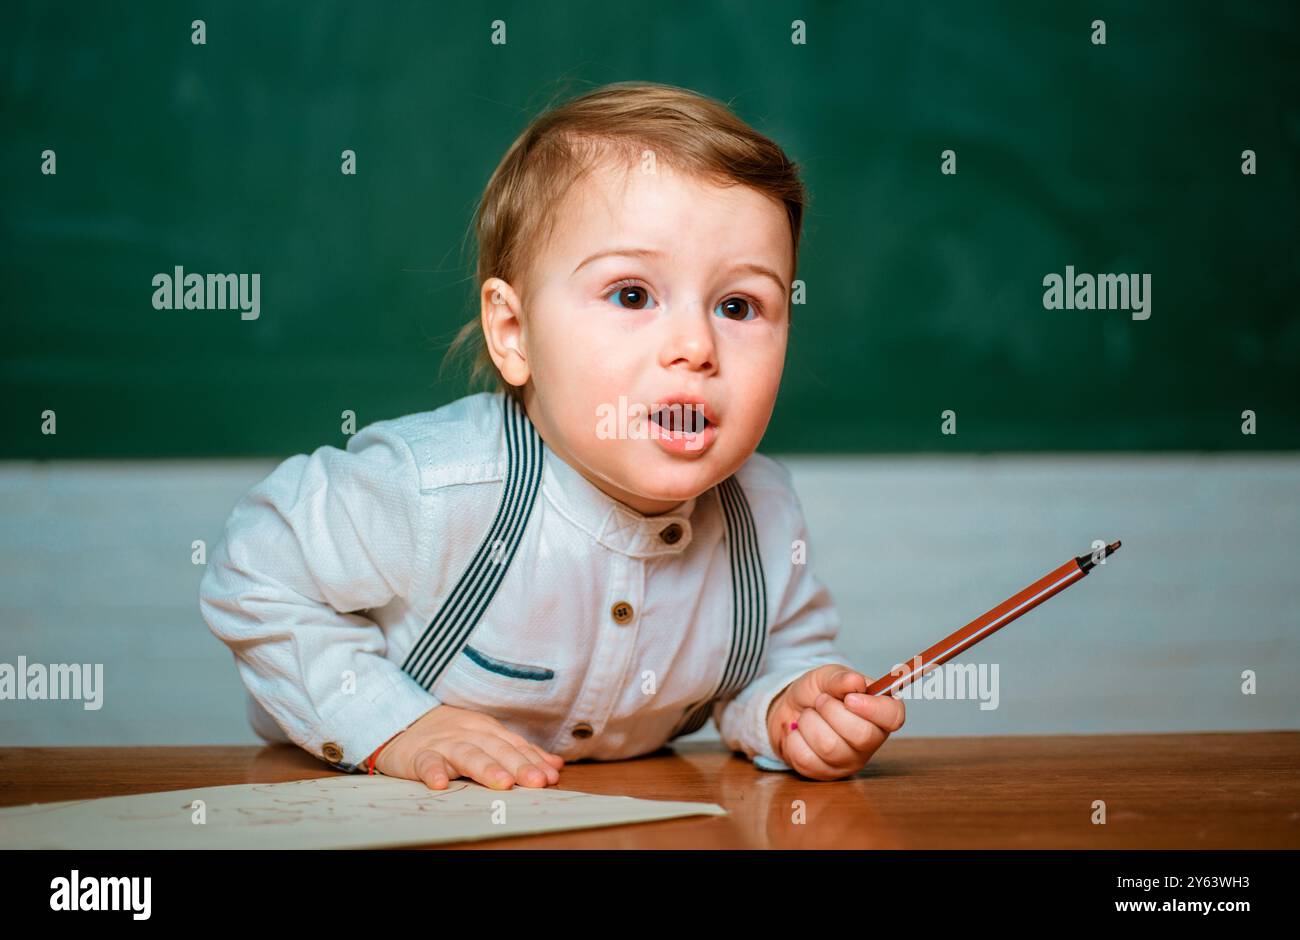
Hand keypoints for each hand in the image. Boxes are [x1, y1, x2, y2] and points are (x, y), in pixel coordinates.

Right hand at [373, 704, 564, 790]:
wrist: (403, 724)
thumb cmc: (452, 736)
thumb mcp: (488, 738)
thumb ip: (520, 752)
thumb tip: (556, 766)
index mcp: (488, 730)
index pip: (515, 745)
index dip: (533, 761)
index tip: (551, 777)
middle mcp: (469, 734)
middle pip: (497, 749)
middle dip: (518, 765)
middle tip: (536, 781)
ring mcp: (444, 743)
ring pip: (467, 754)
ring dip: (486, 768)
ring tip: (503, 784)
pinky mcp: (418, 754)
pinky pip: (426, 762)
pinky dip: (433, 771)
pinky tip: (441, 784)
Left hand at [766, 664, 904, 779]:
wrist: (789, 709)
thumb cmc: (817, 693)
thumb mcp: (827, 676)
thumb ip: (840, 678)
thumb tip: (855, 681)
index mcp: (880, 712)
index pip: (894, 717)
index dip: (873, 709)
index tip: (849, 699)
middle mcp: (871, 741)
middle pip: (861, 735)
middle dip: (831, 711)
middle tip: (820, 700)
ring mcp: (850, 761)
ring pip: (829, 747)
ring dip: (809, 722)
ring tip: (809, 715)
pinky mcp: (826, 774)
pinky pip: (807, 759)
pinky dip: (795, 739)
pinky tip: (800, 733)